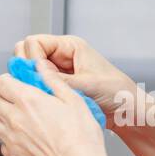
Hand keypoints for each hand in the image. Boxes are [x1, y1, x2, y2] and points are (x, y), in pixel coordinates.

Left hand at [0, 65, 109, 155]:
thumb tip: (40, 67)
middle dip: (5, 98)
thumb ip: (53, 81)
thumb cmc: (81, 137)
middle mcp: (14, 118)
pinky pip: (1, 142)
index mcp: (28, 100)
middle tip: (22, 103)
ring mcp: (10, 139)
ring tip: (24, 121)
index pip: (0, 82)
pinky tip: (27, 139)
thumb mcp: (74, 100)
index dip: (10, 81)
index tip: (19, 85)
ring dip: (4, 119)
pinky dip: (10, 139)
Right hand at [13, 34, 137, 126]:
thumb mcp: (88, 84)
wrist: (128, 112)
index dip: (30, 58)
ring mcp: (57, 73)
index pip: (34, 43)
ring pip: (28, 73)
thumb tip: (32, 76)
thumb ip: (59, 80)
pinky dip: (35, 94)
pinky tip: (43, 103)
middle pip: (27, 55)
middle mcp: (60, 56)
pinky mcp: (56, 88)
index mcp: (69, 46)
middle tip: (34, 87)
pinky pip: (36, 87)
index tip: (34, 75)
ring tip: (41, 97)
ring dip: (30, 84)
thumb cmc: (118, 93)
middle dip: (26, 70)